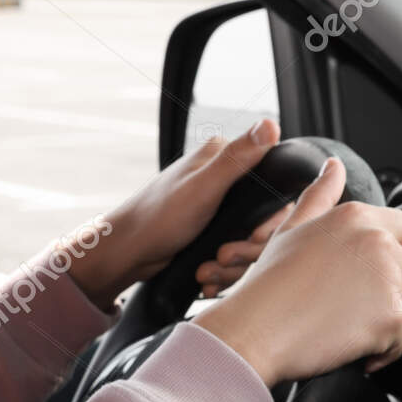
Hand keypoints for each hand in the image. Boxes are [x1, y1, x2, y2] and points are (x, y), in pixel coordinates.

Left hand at [71, 119, 283, 309]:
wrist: (127, 253)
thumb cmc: (158, 217)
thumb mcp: (203, 186)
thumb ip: (239, 158)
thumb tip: (270, 124)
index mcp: (225, 158)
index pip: (274, 187)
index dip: (271, 220)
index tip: (255, 236)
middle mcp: (226, 180)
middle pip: (266, 222)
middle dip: (246, 249)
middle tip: (222, 256)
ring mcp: (222, 209)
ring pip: (251, 244)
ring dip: (232, 266)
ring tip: (207, 270)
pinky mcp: (216, 233)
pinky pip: (237, 257)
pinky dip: (224, 272)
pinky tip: (207, 276)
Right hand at [193, 156, 401, 383]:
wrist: (254, 330)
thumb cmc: (268, 287)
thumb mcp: (292, 229)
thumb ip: (320, 197)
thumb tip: (334, 166)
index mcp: (358, 217)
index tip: (376, 276)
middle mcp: (378, 241)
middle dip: (393, 298)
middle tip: (351, 308)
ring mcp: (387, 277)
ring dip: (384, 327)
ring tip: (343, 326)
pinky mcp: (390, 315)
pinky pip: (401, 342)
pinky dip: (380, 352)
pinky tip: (347, 344)